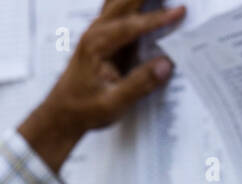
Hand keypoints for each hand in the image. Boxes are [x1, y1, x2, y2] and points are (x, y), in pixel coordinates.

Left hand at [18, 0, 186, 174]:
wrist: (62, 114)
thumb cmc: (83, 109)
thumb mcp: (112, 104)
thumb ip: (139, 84)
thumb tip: (165, 65)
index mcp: (96, 45)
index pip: (131, 25)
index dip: (157, 18)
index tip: (180, 12)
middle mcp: (95, 31)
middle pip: (125, 1)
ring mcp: (98, 30)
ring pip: (121, 1)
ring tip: (165, 0)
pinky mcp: (104, 35)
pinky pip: (121, 9)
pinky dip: (135, 4)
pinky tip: (149, 4)